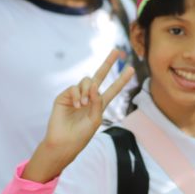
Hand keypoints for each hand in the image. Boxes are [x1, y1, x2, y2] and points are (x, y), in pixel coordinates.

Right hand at [27, 50, 134, 180]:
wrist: (64, 142)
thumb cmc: (81, 135)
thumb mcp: (95, 120)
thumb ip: (98, 102)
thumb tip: (94, 84)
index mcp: (99, 105)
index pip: (113, 89)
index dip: (122, 80)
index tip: (131, 69)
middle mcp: (88, 97)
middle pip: (99, 76)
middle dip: (108, 63)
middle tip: (117, 51)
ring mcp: (76, 96)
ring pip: (86, 81)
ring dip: (87, 90)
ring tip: (83, 104)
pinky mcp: (64, 96)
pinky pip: (74, 87)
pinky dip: (77, 95)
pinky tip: (76, 106)